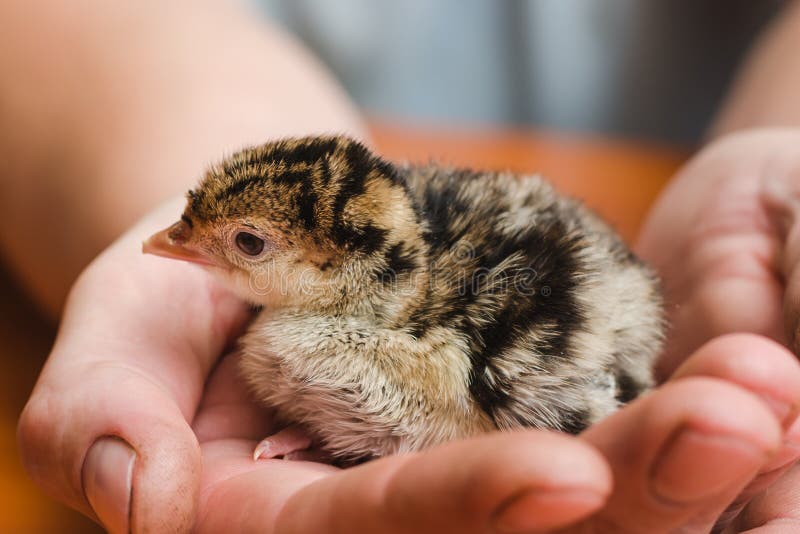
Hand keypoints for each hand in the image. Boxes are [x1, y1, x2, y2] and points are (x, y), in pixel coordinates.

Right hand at [18, 195, 799, 532]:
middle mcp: (384, 525)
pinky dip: (679, 416)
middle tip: (748, 418)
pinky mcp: (508, 419)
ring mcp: (456, 475)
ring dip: (687, 459)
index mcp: (279, 533)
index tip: (560, 482)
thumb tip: (138, 499)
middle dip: (637, 499)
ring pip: (586, 505)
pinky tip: (757, 378)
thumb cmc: (165, 300)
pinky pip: (605, 433)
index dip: (461, 517)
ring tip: (773, 393)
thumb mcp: (105, 346)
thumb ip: (99, 423)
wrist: (240, 253)